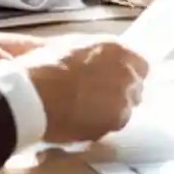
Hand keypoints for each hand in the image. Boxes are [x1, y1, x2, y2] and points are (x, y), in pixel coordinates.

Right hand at [19, 35, 147, 143]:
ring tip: (86, 113)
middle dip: (121, 92)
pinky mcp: (117, 119)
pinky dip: (102, 126)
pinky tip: (82, 123)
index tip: (114, 80)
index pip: (139, 63)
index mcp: (115, 47)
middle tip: (97, 98)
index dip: (126, 73)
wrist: (34, 96)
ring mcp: (124, 96)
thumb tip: (88, 59)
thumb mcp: (66, 46)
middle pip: (135, 85)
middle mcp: (126, 70)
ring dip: (112, 111)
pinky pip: (115, 125)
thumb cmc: (42, 68)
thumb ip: (89, 53)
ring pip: (127, 107)